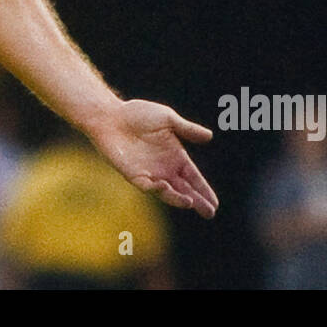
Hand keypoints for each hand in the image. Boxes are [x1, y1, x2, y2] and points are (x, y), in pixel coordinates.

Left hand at [87, 98, 218, 216]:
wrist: (111, 116)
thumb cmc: (138, 114)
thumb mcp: (168, 118)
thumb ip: (187, 129)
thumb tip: (210, 136)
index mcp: (175, 156)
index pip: (193, 177)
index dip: (204, 189)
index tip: (215, 203)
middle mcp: (164, 168)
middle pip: (184, 190)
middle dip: (197, 201)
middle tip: (209, 212)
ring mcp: (149, 173)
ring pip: (167, 192)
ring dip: (178, 199)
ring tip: (190, 203)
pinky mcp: (133, 175)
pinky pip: (147, 186)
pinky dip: (156, 189)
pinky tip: (165, 187)